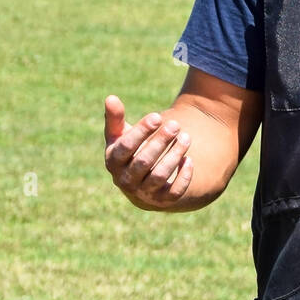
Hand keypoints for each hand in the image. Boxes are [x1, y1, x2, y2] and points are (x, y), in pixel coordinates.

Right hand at [104, 95, 193, 209]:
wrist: (139, 185)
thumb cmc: (128, 153)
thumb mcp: (119, 136)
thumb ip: (114, 118)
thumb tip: (110, 97)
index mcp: (113, 162)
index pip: (126, 147)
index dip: (142, 131)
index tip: (157, 116)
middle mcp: (125, 181)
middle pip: (144, 161)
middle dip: (161, 142)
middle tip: (175, 125)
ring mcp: (144, 193)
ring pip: (160, 176)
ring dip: (174, 155)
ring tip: (186, 138)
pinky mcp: (162, 201)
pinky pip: (175, 192)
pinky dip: (183, 176)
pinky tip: (188, 159)